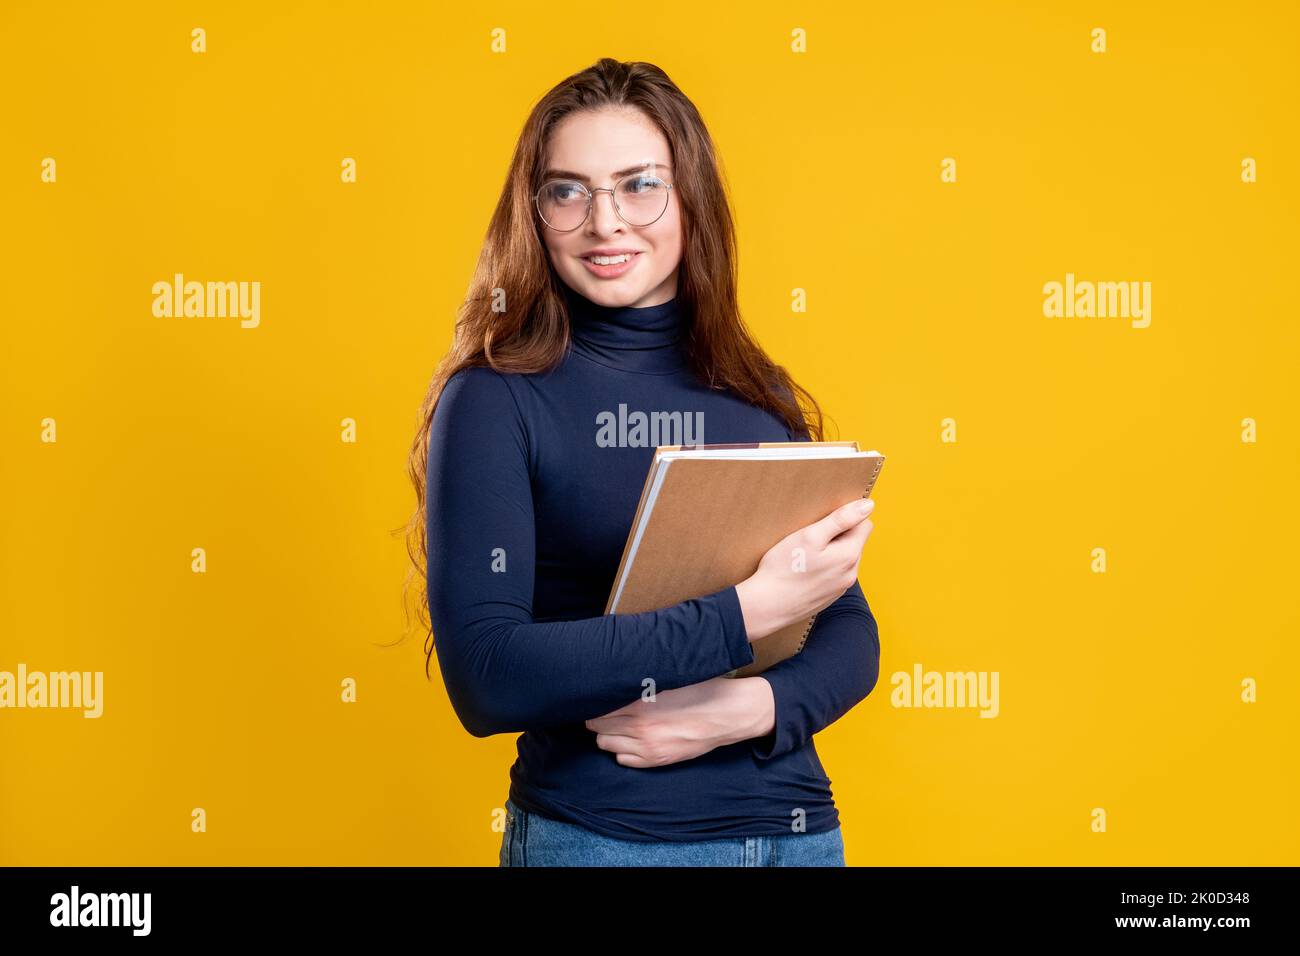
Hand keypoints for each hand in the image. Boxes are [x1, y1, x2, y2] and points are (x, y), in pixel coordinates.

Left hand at [584, 677, 774, 767]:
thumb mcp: (665, 678)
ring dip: (609, 734)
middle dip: (599, 717)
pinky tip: (632, 738)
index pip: (597, 709)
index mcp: (640, 703)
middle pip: (597, 726)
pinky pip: (623, 760)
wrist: (726, 714)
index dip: (595, 702)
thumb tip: (611, 679)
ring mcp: (647, 747)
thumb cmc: (698, 690)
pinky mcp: (657, 760)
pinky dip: (623, 750)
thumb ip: (637, 682)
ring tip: (619, 723)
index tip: (596, 697)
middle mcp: (639, 728)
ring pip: (606, 744)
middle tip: (607, 709)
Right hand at [735, 497, 874, 640]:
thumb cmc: (784, 569)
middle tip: (811, 537)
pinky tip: (803, 570)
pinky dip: (823, 567)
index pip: (865, 525)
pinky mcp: (829, 597)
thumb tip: (868, 505)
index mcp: (849, 556)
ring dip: (831, 552)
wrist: (767, 606)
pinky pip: (834, 574)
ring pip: (843, 559)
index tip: (823, 521)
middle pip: (854, 542)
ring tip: (805, 553)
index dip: (846, 518)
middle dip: (838, 535)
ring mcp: (840, 588)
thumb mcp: (810, 536)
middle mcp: (850, 574)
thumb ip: (841, 519)